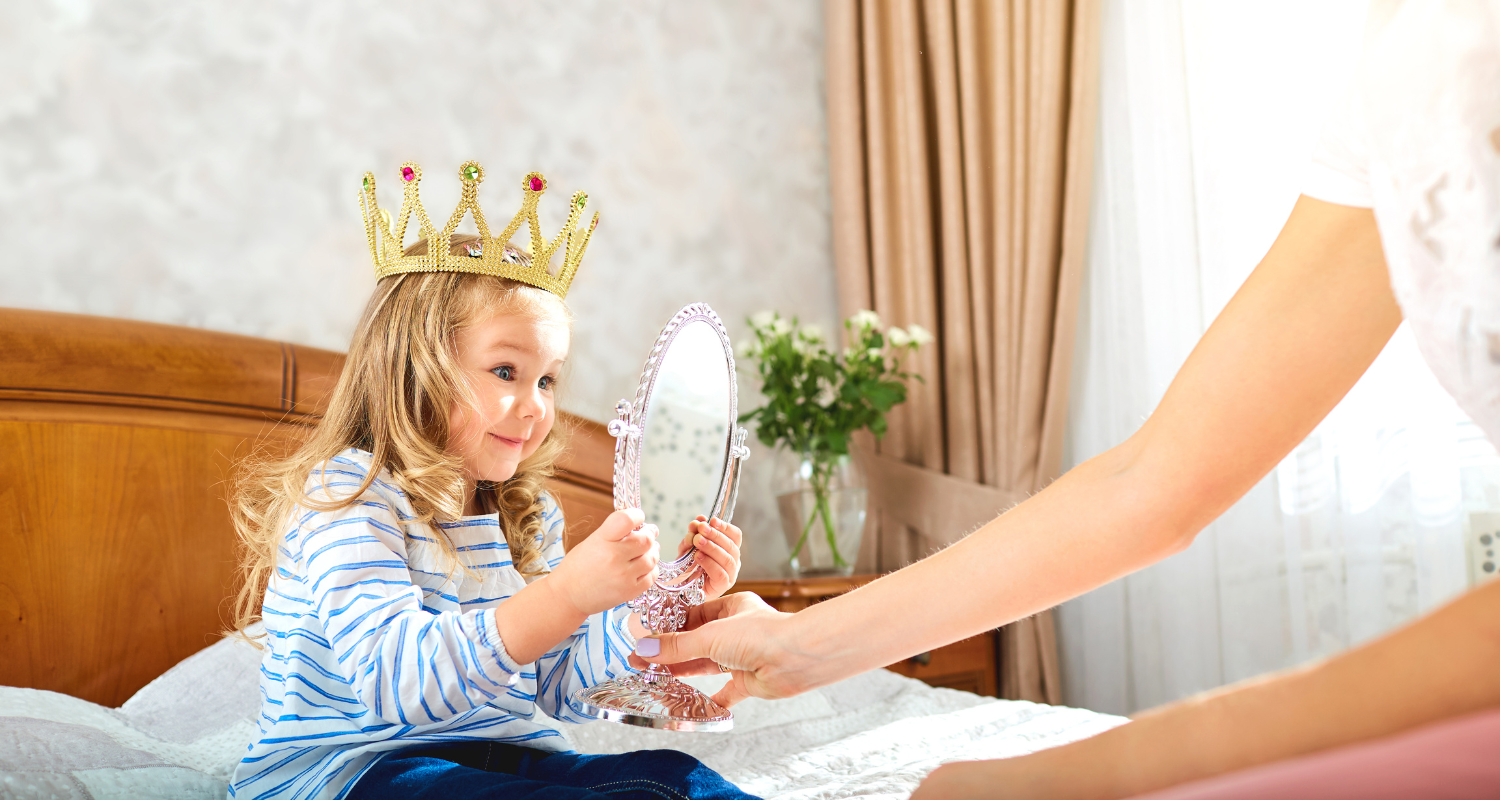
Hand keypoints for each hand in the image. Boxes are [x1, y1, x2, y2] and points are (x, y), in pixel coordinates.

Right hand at [548, 508, 658, 616]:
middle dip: (649, 534)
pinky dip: (651, 569)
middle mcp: (614, 557)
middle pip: (646, 540)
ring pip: (652, 558)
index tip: (639, 517)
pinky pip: (652, 576)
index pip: (627, 520)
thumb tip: (641, 526)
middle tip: (648, 533)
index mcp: (602, 539)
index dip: (637, 516)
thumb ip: (615, 533)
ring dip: (652, 552)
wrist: (569, 595)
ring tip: (646, 551)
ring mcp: (623, 575)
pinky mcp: (630, 591)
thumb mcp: (592, 541)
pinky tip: (643, 567)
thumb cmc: (578, 567)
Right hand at [630, 591, 809, 706]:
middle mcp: (737, 630)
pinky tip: (694, 704)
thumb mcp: (709, 636)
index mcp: (732, 608)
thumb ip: (677, 646)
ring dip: (683, 670)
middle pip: (696, 642)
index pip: (693, 615)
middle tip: (642, 659)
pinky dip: (712, 698)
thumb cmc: (761, 635)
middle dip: (670, 651)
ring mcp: (743, 655)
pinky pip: (727, 691)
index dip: (670, 627)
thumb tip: (644, 648)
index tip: (647, 637)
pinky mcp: (749, 679)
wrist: (795, 659)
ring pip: (707, 664)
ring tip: (654, 676)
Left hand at [679, 516, 741, 600]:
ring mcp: (730, 575)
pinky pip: (720, 573)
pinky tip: (698, 556)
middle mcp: (733, 562)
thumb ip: (693, 534)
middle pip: (731, 546)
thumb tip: (698, 520)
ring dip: (712, 547)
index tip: (712, 520)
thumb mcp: (689, 546)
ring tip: (697, 541)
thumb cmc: (689, 567)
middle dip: (715, 535)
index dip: (725, 527)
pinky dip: (709, 563)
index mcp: (729, 550)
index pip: (735, 536)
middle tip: (701, 528)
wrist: (681, 588)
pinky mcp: (722, 586)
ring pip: (727, 559)